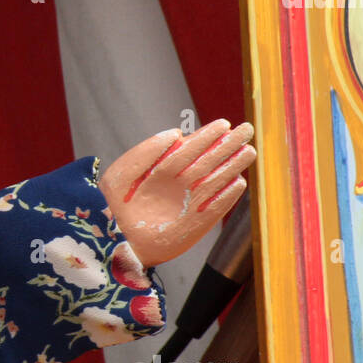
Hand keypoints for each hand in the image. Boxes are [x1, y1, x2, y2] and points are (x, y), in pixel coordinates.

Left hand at [100, 119, 255, 267]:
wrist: (113, 238)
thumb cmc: (114, 204)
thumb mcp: (124, 171)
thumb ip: (148, 150)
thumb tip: (177, 133)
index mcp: (162, 169)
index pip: (190, 148)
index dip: (207, 136)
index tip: (224, 124)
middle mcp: (178, 185)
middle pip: (207, 161)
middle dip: (227, 146)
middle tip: (247, 130)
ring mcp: (187, 204)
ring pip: (214, 181)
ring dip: (232, 166)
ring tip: (248, 151)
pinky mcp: (194, 225)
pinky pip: (214, 208)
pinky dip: (226, 197)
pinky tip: (238, 182)